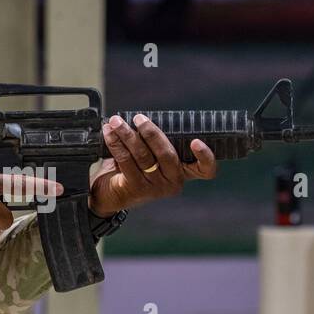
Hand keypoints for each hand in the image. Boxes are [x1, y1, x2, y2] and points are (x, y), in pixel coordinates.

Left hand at [88, 114, 218, 215]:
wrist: (108, 195)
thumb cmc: (131, 170)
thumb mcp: (149, 157)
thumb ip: (154, 143)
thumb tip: (145, 118)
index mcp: (182, 172)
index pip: (205, 170)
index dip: (205, 156)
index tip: (196, 141)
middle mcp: (172, 182)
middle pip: (167, 154)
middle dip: (151, 132)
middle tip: (138, 118)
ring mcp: (154, 188)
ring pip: (143, 155)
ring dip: (128, 134)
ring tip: (117, 121)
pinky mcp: (135, 188)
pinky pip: (126, 160)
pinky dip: (116, 143)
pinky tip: (109, 132)